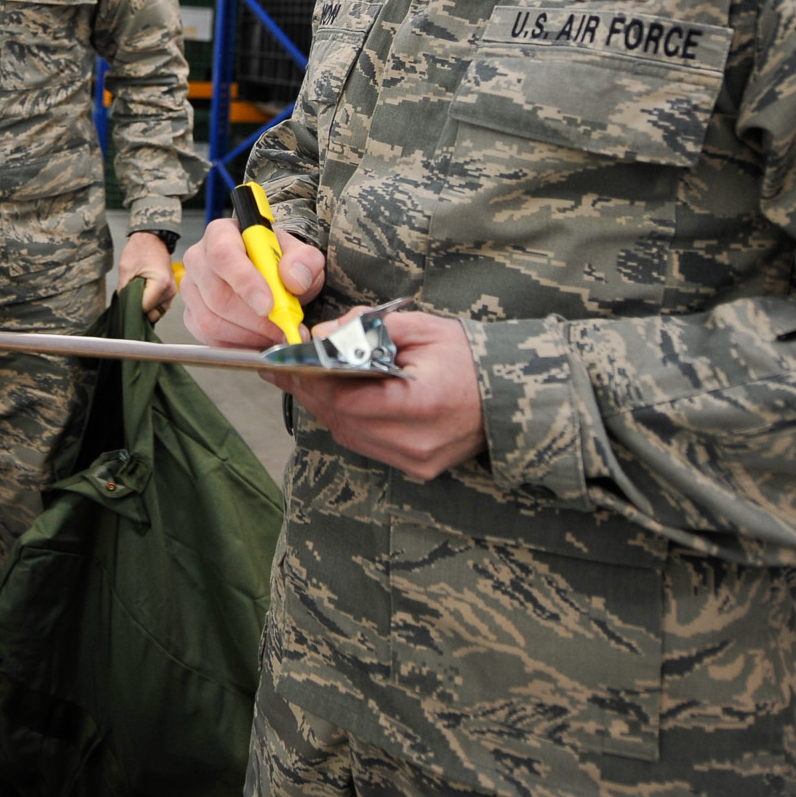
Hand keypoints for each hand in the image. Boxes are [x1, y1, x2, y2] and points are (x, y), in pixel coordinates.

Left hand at [116, 232, 176, 321]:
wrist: (152, 239)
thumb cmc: (140, 250)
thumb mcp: (126, 270)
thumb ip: (124, 291)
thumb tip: (124, 307)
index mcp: (160, 284)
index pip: (144, 309)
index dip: (132, 308)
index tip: (125, 302)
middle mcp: (169, 290)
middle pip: (151, 314)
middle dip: (139, 309)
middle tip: (129, 297)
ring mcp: (172, 292)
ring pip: (156, 313)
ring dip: (145, 308)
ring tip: (137, 294)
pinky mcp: (170, 292)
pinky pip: (160, 307)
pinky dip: (151, 305)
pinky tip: (143, 295)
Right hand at [179, 215, 324, 348]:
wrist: (271, 278)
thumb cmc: (279, 263)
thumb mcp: (302, 256)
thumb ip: (304, 262)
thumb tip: (293, 279)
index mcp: (221, 234)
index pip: (224, 255)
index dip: (245, 282)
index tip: (268, 306)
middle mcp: (199, 259)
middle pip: (217, 295)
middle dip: (255, 319)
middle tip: (283, 327)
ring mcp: (192, 289)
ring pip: (212, 321)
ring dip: (249, 334)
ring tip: (275, 334)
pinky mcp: (192, 315)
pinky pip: (209, 338)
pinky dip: (238, 344)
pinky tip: (258, 338)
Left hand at [262, 308, 485, 480]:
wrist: (513, 393)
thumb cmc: (469, 357)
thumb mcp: (421, 328)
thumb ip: (367, 328)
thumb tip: (321, 336)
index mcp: (421, 405)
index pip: (346, 400)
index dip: (310, 381)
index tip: (284, 362)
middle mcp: (417, 442)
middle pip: (341, 421)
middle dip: (309, 392)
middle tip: (283, 370)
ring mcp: (418, 461)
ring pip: (350, 436)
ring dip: (325, 408)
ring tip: (304, 381)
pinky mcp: (418, 468)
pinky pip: (368, 445)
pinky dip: (349, 422)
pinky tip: (338, 400)